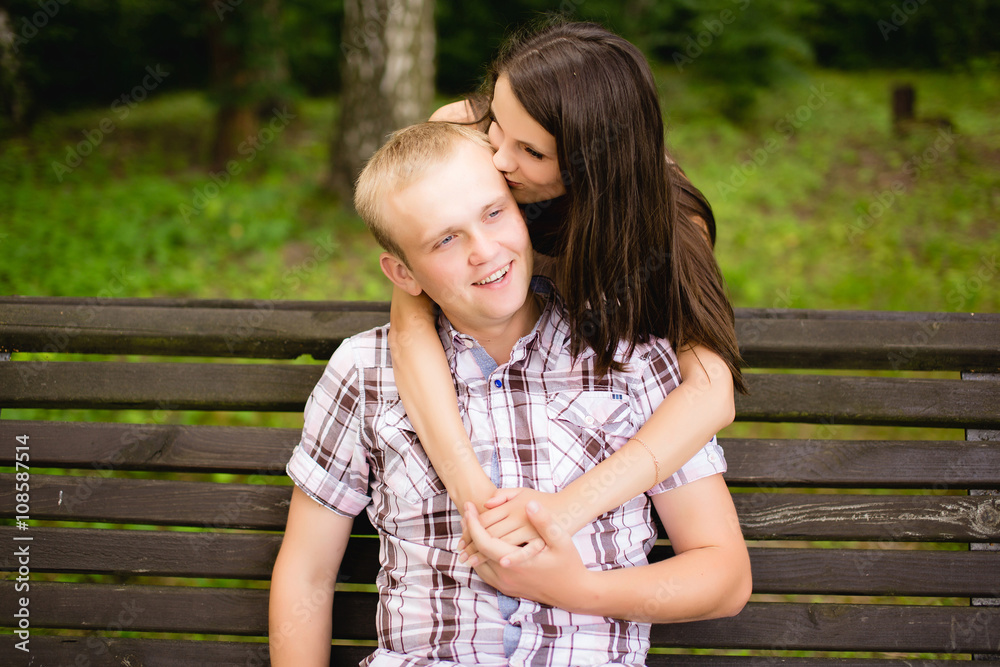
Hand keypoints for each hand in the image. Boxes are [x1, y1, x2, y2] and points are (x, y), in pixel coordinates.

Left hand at [460, 500, 589, 606]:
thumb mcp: (561, 540)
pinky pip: (486, 572)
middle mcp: (506, 576)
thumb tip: (530, 505)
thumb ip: (544, 522)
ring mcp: (505, 585)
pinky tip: (482, 544)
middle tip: (467, 512)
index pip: (484, 541)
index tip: (470, 506)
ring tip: (471, 524)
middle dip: (470, 530)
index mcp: (515, 562)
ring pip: (478, 564)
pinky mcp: (507, 589)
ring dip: (473, 544)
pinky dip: (480, 557)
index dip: (474, 522)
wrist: (574, 593)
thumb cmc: (568, 563)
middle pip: (477, 551)